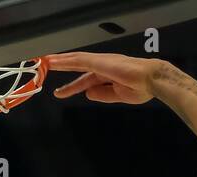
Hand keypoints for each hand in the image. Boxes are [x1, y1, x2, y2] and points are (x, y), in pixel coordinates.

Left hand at [47, 52, 162, 104]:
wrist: (151, 80)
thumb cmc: (139, 88)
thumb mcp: (117, 96)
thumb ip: (102, 94)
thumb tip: (87, 94)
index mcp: (107, 75)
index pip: (86, 80)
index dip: (72, 87)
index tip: (60, 93)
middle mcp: (102, 65)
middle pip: (78, 67)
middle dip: (63, 68)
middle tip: (47, 68)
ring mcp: (100, 62)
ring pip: (76, 60)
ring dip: (60, 61)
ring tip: (45, 62)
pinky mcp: (98, 61)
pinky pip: (78, 60)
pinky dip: (65, 60)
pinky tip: (54, 61)